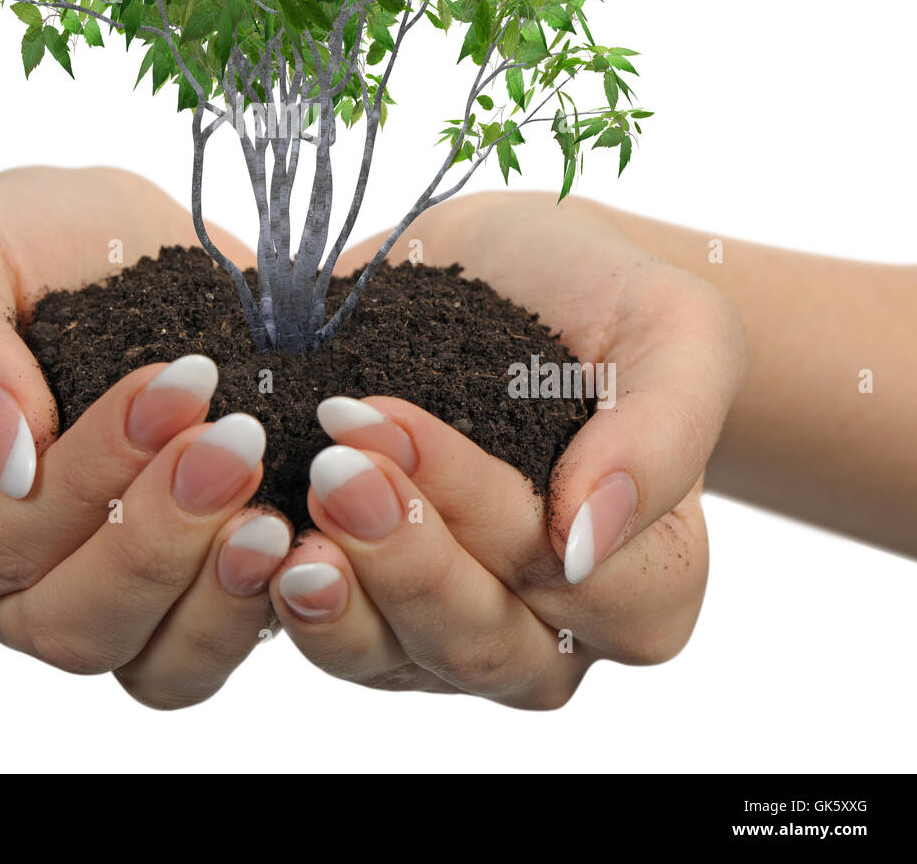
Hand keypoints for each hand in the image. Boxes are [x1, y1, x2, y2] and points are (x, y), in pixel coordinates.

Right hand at [0, 167, 291, 708]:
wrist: (93, 254)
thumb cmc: (8, 254)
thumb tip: (8, 452)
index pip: (0, 534)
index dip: (90, 473)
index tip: (175, 385)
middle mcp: (10, 586)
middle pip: (75, 622)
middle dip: (160, 537)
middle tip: (235, 440)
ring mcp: (107, 603)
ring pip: (158, 664)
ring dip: (221, 590)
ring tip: (275, 512)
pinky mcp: (191, 595)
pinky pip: (224, 647)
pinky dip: (272, 605)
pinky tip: (314, 532)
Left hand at [270, 190, 746, 704]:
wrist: (505, 263)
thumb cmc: (599, 293)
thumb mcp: (673, 327)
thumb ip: (661, 434)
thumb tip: (586, 542)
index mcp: (647, 574)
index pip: (572, 583)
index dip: (483, 512)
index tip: (397, 425)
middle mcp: (551, 621)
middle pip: (479, 641)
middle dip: (401, 554)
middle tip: (337, 464)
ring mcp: (453, 620)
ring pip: (394, 658)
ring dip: (337, 595)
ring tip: (286, 521)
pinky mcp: (372, 601)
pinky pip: (330, 636)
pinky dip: (283, 597)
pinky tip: (250, 539)